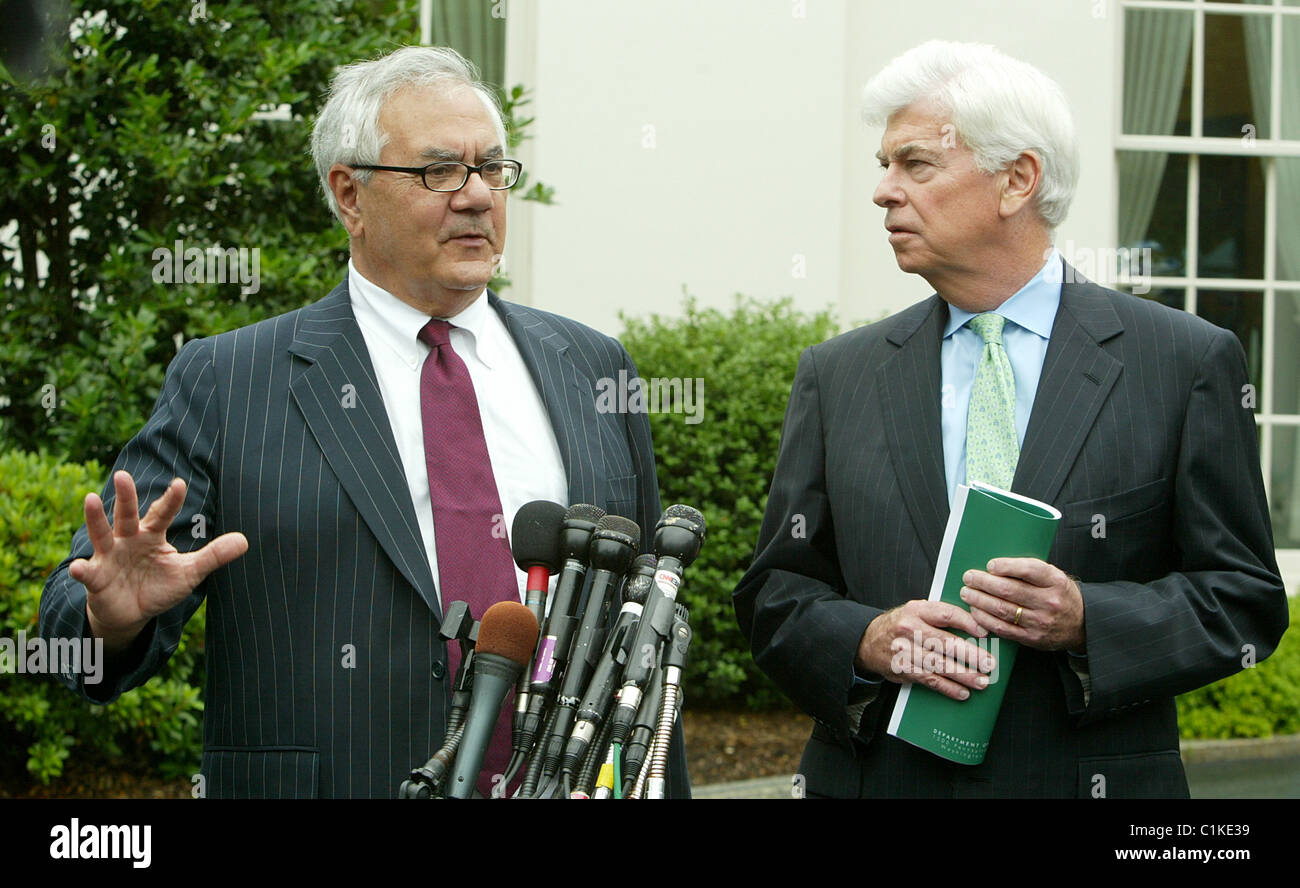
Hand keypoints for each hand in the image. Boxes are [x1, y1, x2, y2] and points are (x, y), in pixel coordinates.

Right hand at [69, 470, 247, 651]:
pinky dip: (82, 570)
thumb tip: (245, 540)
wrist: (132, 614)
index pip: (162, 514)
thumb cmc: (158, 586)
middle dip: (126, 496)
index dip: (170, 500)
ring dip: (95, 518)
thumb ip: (213, 556)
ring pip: (102, 534)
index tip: (179, 484)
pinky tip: (78, 568)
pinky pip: (87, 573)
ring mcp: (109, 557)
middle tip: (123, 475)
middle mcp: (128, 540)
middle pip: (127, 515)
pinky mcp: (96, 578)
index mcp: (152, 535)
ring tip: (91, 498)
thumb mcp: (189, 572)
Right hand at [856, 600, 997, 701]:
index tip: (984, 631)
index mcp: (916, 610)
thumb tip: (976, 624)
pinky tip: (962, 692)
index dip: (967, 622)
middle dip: (971, 655)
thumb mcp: (916, 611)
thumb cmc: (901, 625)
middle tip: (989, 663)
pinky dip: (948, 688)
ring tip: (982, 681)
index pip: (946, 614)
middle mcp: (909, 629)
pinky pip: (930, 680)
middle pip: (946, 643)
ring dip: (964, 675)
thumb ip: (939, 615)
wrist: (868, 642)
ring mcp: (906, 651)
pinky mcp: (904, 669)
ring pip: (940, 665)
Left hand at [959, 557, 1084, 650]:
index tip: (990, 565)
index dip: (1007, 566)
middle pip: (1010, 590)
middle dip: (984, 583)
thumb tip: (994, 565)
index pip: (1030, 570)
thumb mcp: (1054, 577)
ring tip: (967, 593)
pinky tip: (975, 611)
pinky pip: (1003, 629)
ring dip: (980, 600)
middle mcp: (1049, 601)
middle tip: (969, 577)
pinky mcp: (1032, 638)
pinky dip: (985, 619)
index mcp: (1055, 581)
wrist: (1082, 624)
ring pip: (1003, 610)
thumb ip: (1029, 570)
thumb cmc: (1060, 595)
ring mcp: (1041, 622)